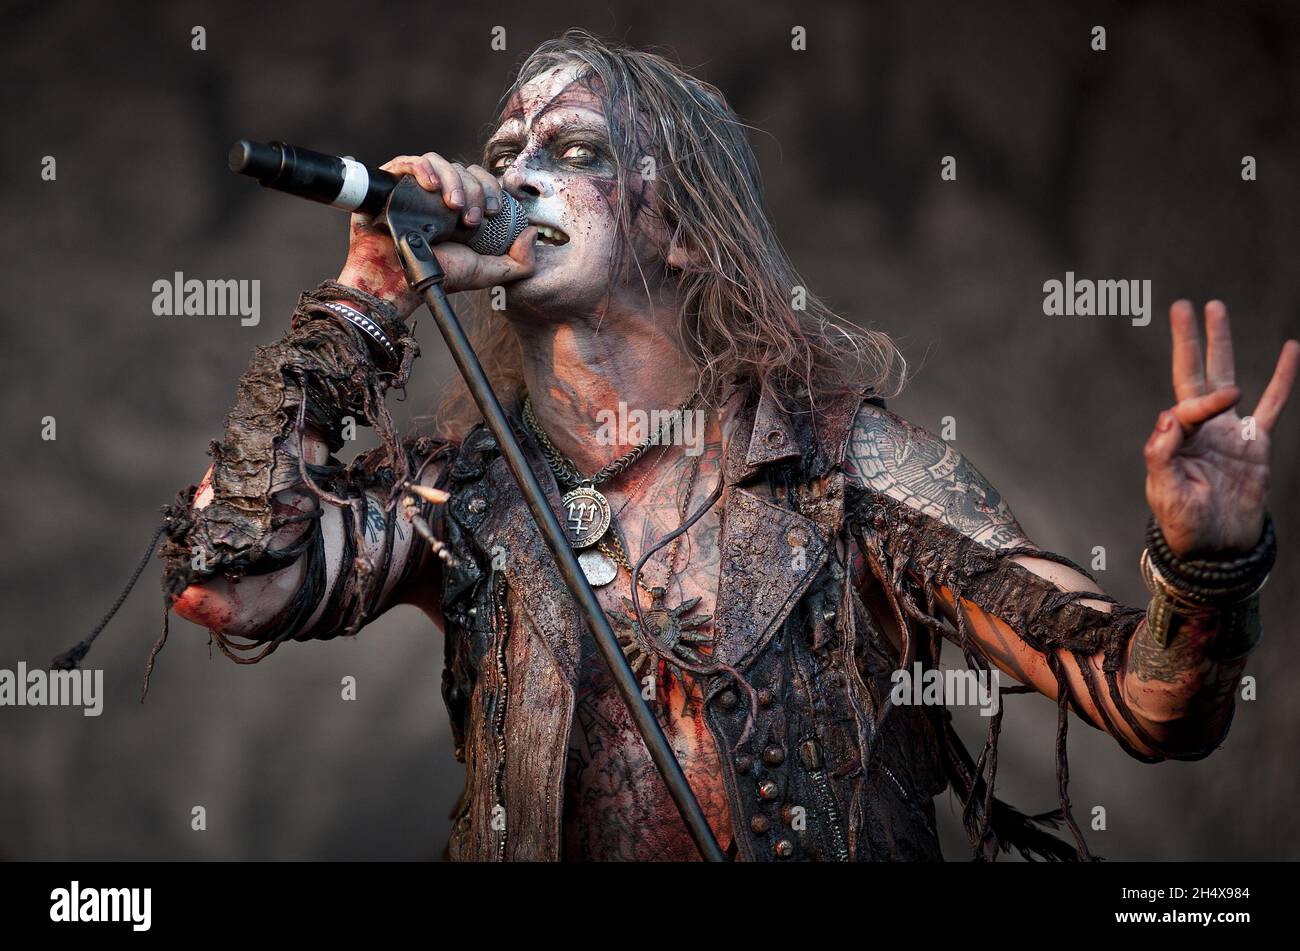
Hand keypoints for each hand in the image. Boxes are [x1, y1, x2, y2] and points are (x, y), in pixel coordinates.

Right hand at [336, 152, 536, 315]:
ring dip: (453, 181)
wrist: (397, 280)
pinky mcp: (392, 183)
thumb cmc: (436, 276)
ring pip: (440, 162)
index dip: (492, 189)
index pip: (482, 180)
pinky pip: (409, 161)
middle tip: (470, 219)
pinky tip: (430, 187)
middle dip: (474, 191)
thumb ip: (519, 264)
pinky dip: (423, 168)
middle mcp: (440, 193)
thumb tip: (531, 234)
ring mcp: (416, 186)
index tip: (493, 213)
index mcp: (462, 206)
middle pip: (464, 169)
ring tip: (451, 207)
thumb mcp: (486, 274)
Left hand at [1144, 300, 1297, 556]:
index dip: (1203, 402)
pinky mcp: (1255, 443)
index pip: (1187, 404)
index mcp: (1174, 438)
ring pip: (1228, 378)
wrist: (1217, 550)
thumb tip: (1168, 415)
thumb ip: (1161, 454)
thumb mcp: (1164, 492)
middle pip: (1194, 373)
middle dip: (1190, 340)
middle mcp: (1199, 428)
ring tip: (1217, 309)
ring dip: (1223, 345)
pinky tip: (1290, 351)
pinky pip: (1272, 404)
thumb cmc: (1184, 525)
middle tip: (1184, 306)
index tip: (1222, 403)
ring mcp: (1229, 432)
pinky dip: (1282, 378)